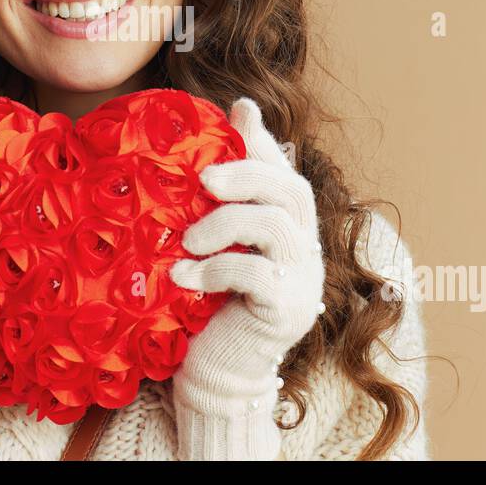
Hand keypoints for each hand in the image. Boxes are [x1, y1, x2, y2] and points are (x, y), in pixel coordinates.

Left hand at [168, 97, 325, 458]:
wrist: (214, 373)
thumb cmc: (206, 305)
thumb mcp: (206, 247)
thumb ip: (210, 204)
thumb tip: (200, 155)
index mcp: (287, 228)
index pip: (284, 173)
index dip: (263, 142)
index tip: (238, 111)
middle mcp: (303, 249)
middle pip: (292, 190)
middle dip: (247, 174)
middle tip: (203, 180)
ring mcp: (301, 280)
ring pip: (277, 226)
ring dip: (226, 224)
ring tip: (186, 240)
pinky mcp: (287, 310)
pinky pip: (258, 274)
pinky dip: (216, 269)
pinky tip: (182, 277)